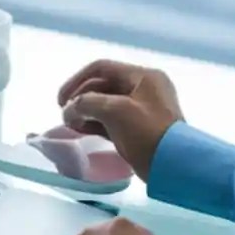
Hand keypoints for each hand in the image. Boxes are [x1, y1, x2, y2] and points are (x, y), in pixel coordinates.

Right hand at [57, 60, 183, 179]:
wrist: (174, 166)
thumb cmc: (147, 133)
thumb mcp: (116, 111)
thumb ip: (87, 103)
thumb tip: (70, 109)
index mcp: (143, 76)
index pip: (102, 68)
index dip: (76, 81)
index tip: (60, 101)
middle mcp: (144, 88)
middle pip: (103, 85)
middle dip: (81, 99)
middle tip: (65, 117)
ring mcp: (143, 109)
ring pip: (106, 104)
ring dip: (86, 112)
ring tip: (70, 125)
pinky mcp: (140, 129)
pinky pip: (112, 120)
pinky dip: (96, 123)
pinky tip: (82, 131)